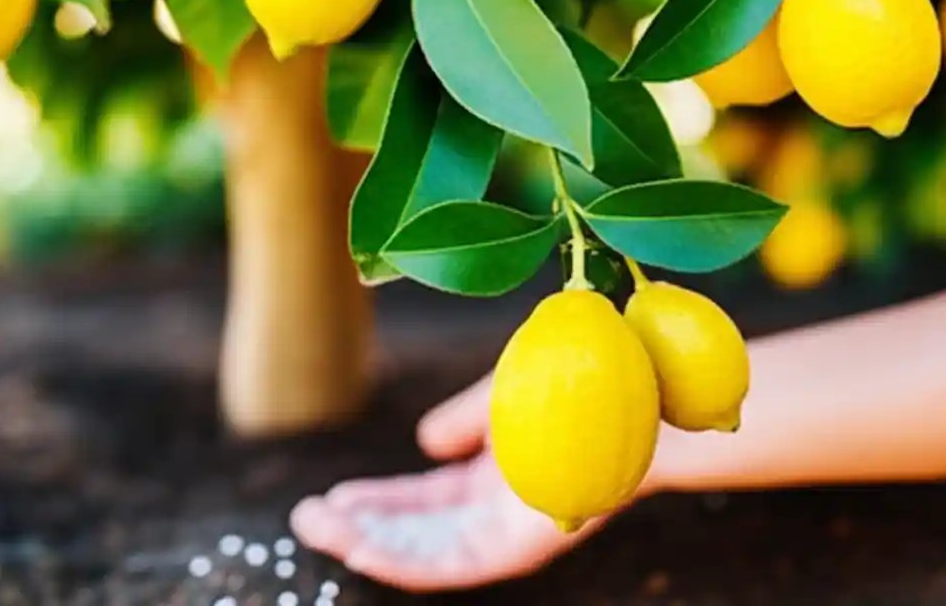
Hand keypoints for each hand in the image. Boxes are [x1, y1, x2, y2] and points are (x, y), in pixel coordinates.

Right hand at [290, 376, 601, 590]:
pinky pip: (459, 565)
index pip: (426, 504)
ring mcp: (517, 528)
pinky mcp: (528, 543)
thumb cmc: (581, 380)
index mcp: (497, 477)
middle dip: (361, 529)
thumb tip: (424, 442)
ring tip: (321, 531)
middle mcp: (505, 509)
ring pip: (432, 557)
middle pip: (422, 534)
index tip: (331, 498)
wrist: (638, 382)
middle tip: (306, 518)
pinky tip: (364, 549)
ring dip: (372, 549)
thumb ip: (466, 420)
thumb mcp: (503, 395)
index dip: (378, 505)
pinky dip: (408, 561)